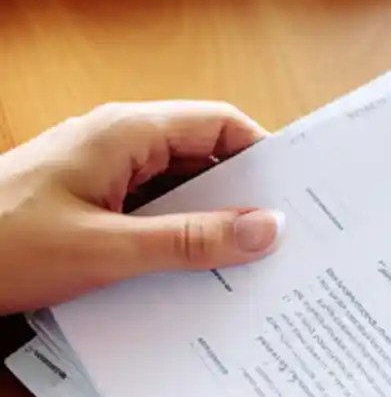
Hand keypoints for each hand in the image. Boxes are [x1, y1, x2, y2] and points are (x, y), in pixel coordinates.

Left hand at [0, 101, 282, 314]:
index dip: (266, 156)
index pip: (221, 124)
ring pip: (177, 186)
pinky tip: (192, 272)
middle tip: (284, 240)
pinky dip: (175, 234)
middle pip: (204, 155)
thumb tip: (269, 228)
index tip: (301, 197)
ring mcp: (98, 170)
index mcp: (126, 132)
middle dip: (245, 195)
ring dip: (209, 220)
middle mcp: (116, 141)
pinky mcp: (85, 200)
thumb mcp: (108, 251)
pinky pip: (149, 208)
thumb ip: (192, 240)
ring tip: (246, 263)